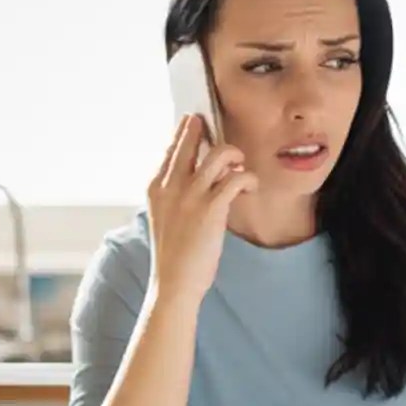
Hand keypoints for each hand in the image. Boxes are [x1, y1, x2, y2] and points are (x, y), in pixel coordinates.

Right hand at [147, 115, 257, 303]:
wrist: (174, 283)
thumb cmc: (174, 254)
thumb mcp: (164, 217)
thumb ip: (174, 195)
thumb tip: (195, 177)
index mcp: (156, 188)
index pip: (171, 149)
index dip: (184, 132)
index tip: (195, 122)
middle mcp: (171, 186)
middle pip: (188, 141)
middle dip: (202, 127)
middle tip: (214, 124)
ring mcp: (191, 196)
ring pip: (218, 154)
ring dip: (234, 155)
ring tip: (240, 166)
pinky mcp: (211, 209)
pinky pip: (236, 178)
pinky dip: (248, 178)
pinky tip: (250, 187)